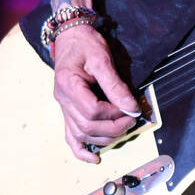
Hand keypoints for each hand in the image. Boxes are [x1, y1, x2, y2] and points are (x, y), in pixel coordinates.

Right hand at [51, 24, 141, 163]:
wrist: (71, 37)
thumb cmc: (86, 44)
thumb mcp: (103, 59)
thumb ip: (116, 85)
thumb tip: (131, 107)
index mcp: (68, 84)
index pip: (92, 110)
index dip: (115, 113)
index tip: (132, 110)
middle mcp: (62, 99)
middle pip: (87, 126)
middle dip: (113, 128)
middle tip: (132, 120)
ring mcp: (63, 107)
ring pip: (80, 134)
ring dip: (103, 138)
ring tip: (123, 130)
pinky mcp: (67, 111)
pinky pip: (70, 136)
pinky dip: (81, 150)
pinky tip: (94, 158)